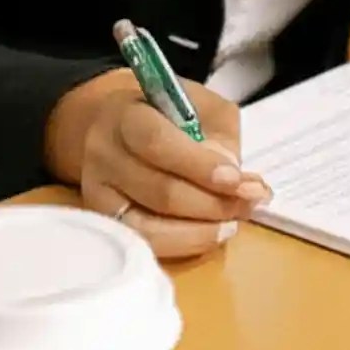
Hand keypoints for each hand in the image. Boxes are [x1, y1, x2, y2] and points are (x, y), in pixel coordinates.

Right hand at [45, 68, 270, 257]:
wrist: (112, 128)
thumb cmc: (164, 115)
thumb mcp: (199, 104)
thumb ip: (219, 135)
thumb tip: (235, 179)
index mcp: (125, 116)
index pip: (157, 143)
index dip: (199, 166)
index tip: (237, 180)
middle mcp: (104, 156)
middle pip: (159, 191)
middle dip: (212, 203)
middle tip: (249, 203)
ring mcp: (99, 194)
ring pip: (150, 226)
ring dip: (200, 230)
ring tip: (233, 223)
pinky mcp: (106, 222)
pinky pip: (146, 244)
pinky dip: (183, 244)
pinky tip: (210, 235)